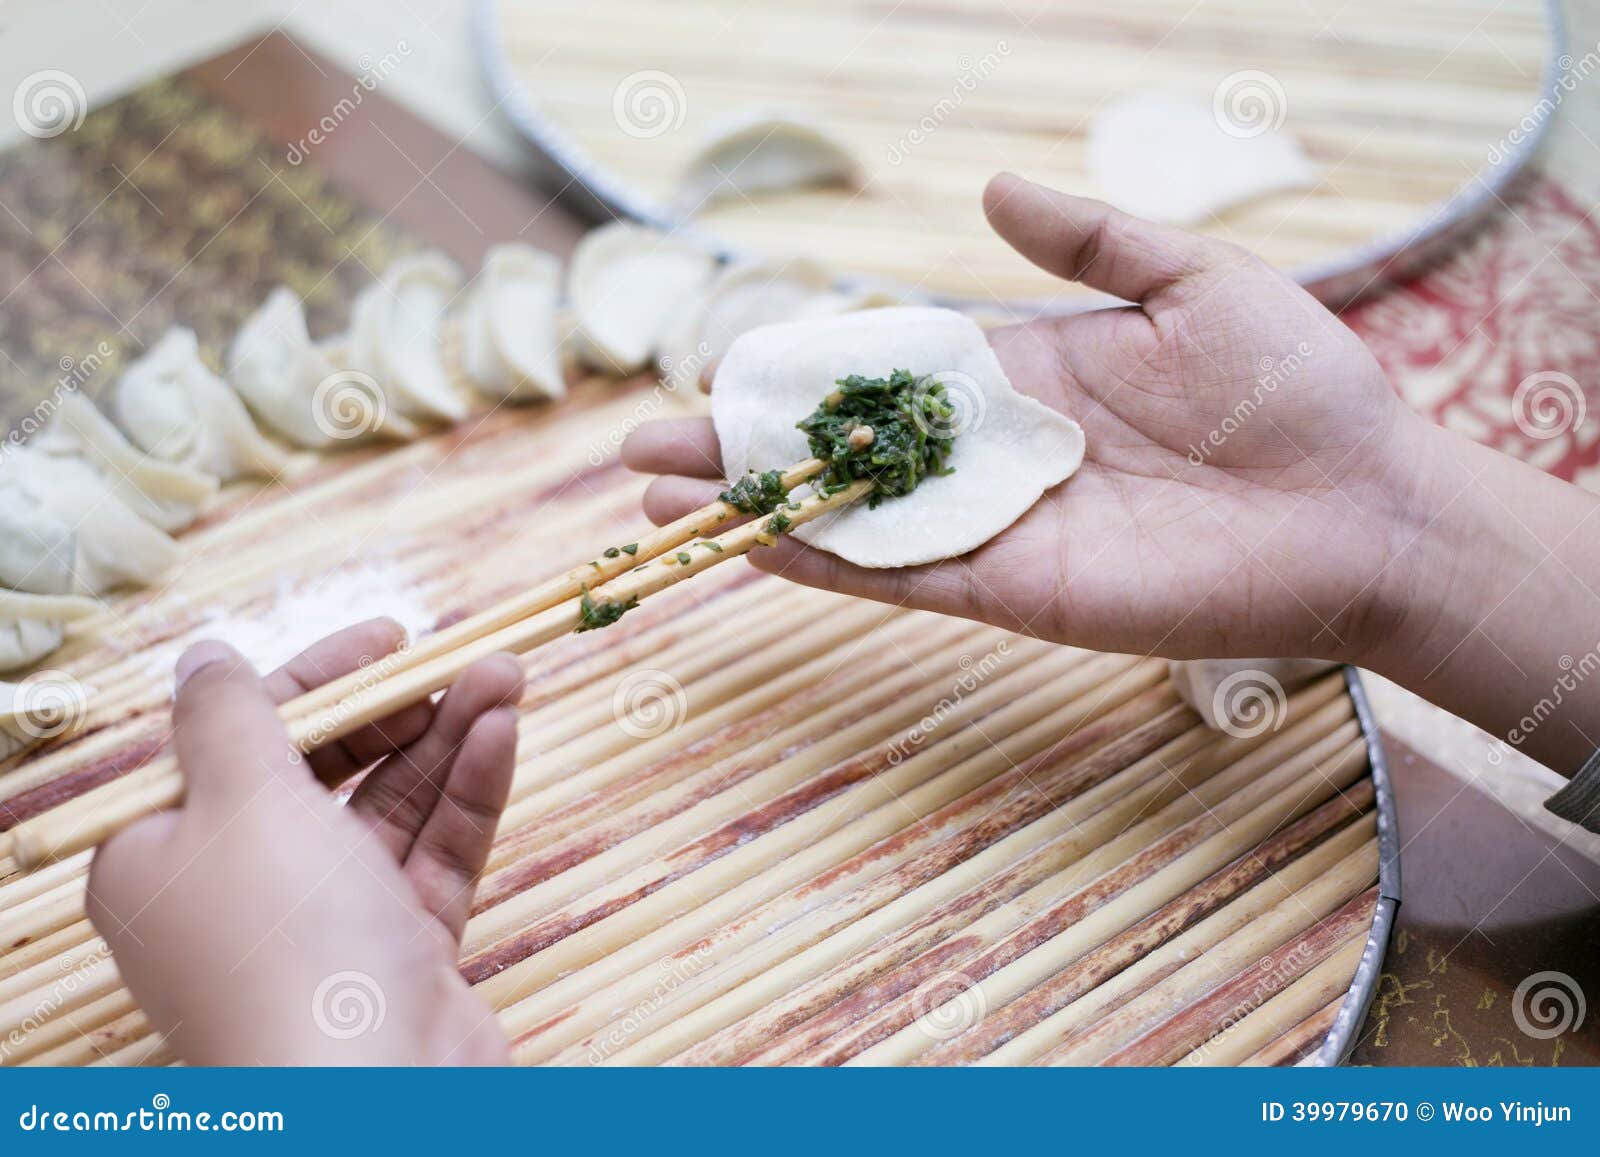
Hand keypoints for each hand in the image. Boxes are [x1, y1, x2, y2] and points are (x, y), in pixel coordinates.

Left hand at [85, 620, 523, 1065]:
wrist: (373, 1097)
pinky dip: (468, 794)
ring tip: (508, 678)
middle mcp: (243, 890)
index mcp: (170, 856)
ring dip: (449, 738)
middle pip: (324, 770)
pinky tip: (504, 737)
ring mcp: (327, 924)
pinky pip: (434, 854)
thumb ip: (228, 716)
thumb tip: (206, 656)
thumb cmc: (285, 944)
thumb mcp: (241, 801)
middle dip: (400, 708)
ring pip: (392, 807)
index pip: (238, 740)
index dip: (316, 679)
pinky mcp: (400, 951)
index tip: (390, 637)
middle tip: (467, 658)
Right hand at [624, 173, 1433, 662]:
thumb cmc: (1294, 386)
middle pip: (839, 453)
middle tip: (639, 448)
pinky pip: (899, 577)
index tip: (717, 370)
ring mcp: (997, 528)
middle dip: (741, 452)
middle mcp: (991, 456)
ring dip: (751, 510)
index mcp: (1024, 378)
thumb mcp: (1191, 280)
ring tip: (656, 500)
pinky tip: (747, 545)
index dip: (798, 376)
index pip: (882, 375)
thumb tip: (990, 188)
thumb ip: (1087, 241)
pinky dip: (821, 562)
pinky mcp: (1016, 592)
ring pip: (848, 520)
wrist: (1363, 504)